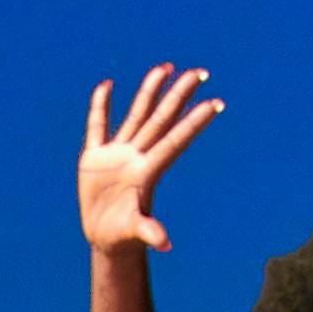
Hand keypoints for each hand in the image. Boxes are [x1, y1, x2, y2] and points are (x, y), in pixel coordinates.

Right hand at [79, 65, 224, 255]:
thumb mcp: (135, 232)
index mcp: (149, 171)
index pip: (176, 139)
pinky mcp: (95, 158)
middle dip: (179, 94)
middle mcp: (138, 156)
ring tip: (165, 67)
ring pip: (137, 114)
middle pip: (163, 118)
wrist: (105, 238)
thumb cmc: (123, 237)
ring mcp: (117, 154)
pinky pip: (97, 127)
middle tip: (200, 72)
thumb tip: (164, 243)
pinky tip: (107, 86)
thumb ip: (149, 232)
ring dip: (150, 91)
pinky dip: (100, 107)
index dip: (195, 121)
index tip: (217, 103)